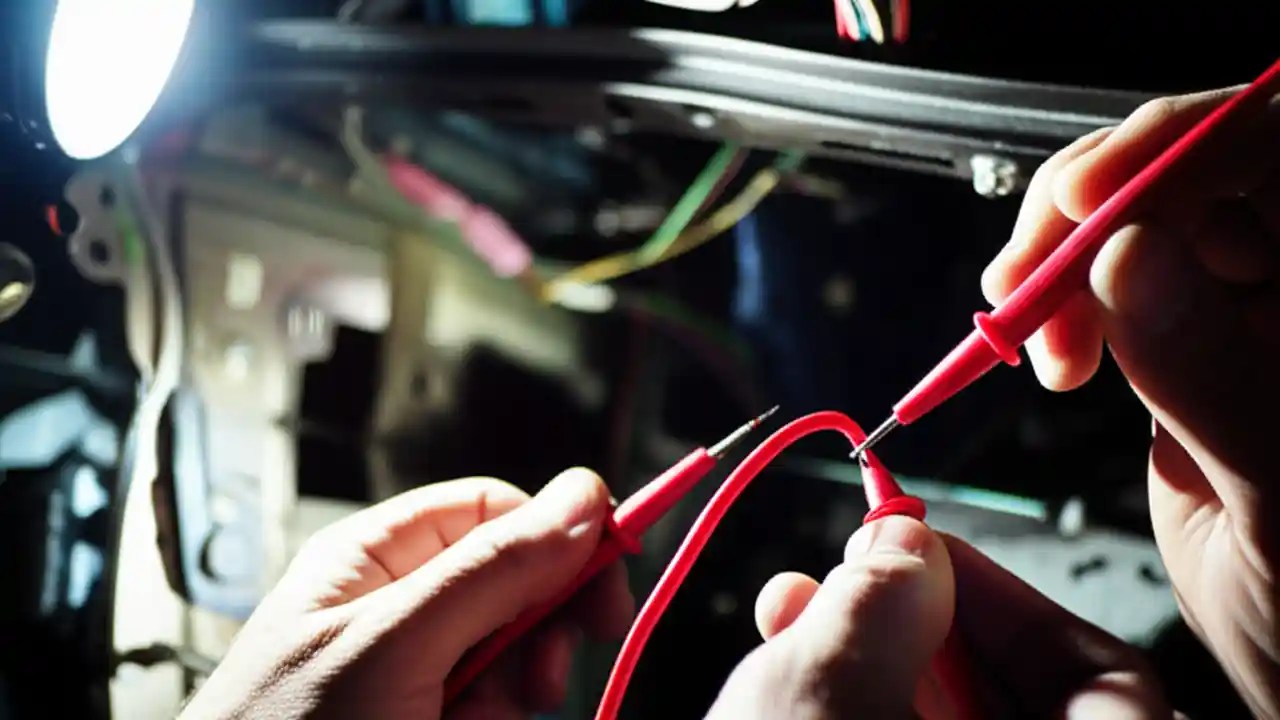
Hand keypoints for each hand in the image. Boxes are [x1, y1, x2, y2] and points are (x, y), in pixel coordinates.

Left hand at [179, 470, 633, 719]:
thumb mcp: (393, 646)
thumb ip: (491, 570)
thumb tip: (582, 499)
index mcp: (376, 557)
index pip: (495, 510)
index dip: (560, 533)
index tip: (612, 573)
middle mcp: (399, 605)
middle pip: (518, 585)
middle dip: (538, 634)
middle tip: (539, 680)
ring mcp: (415, 672)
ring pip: (517, 661)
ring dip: (510, 699)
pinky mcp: (432, 719)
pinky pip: (498, 710)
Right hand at [707, 516, 1168, 718]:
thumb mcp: (826, 691)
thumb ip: (886, 599)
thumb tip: (906, 542)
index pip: (1102, 681)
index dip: (1009, 596)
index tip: (926, 550)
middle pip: (1015, 699)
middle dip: (917, 618)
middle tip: (851, 572)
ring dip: (868, 656)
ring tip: (788, 610)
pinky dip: (849, 704)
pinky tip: (784, 660)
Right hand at [981, 87, 1279, 714]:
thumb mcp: (1276, 494)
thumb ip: (1208, 369)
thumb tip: (1123, 256)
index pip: (1268, 148)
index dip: (1175, 150)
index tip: (1084, 201)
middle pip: (1184, 172)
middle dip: (1086, 213)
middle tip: (1022, 284)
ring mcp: (1238, 308)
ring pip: (1131, 222)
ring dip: (1056, 264)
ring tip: (1027, 339)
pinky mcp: (1182, 343)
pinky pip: (1108, 286)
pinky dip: (1054, 305)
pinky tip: (1047, 354)